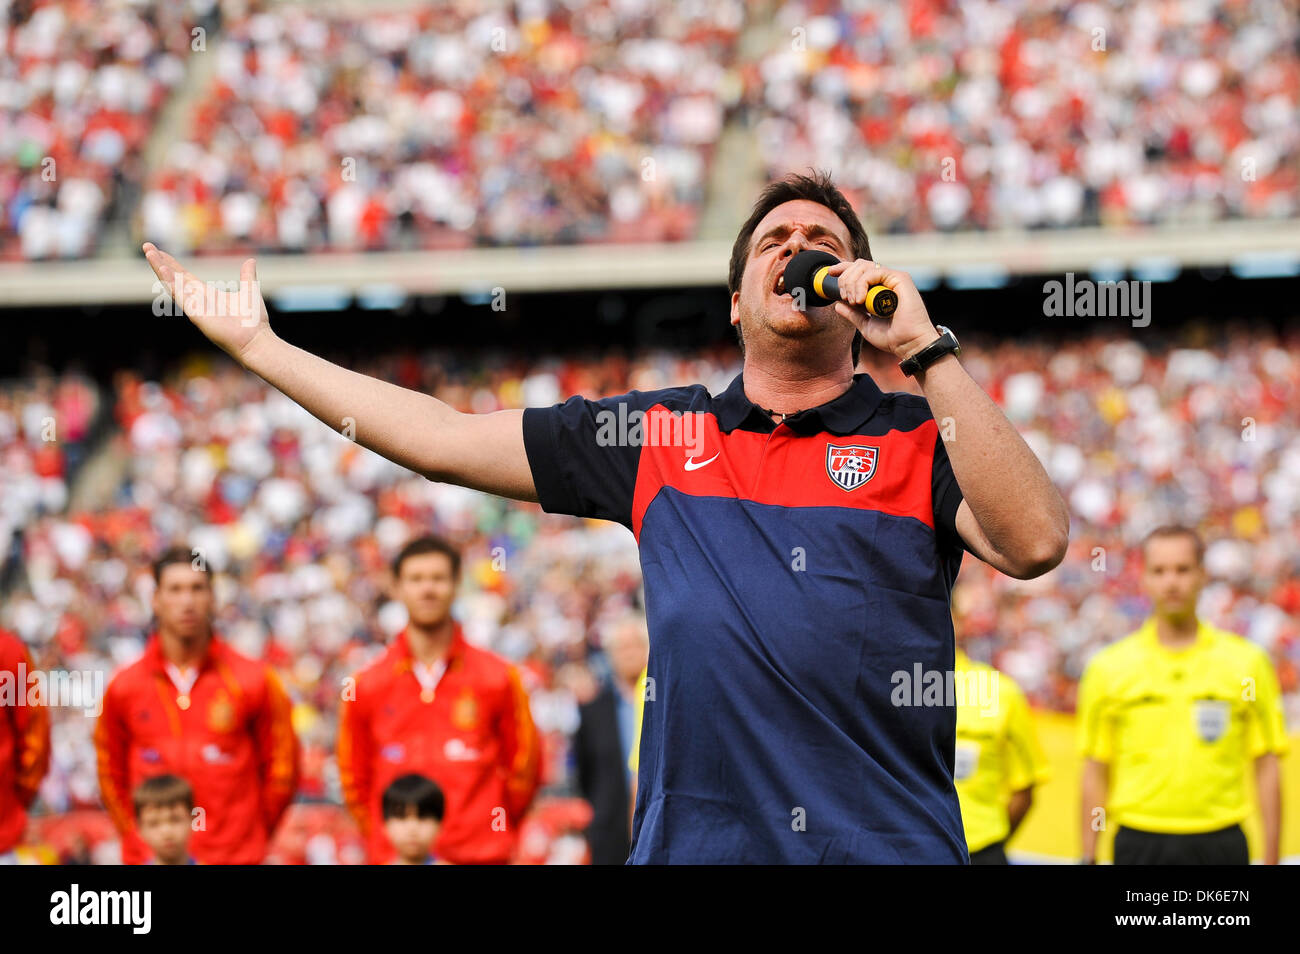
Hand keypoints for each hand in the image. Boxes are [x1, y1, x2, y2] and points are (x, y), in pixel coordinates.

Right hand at [143, 243, 274, 365]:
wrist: (256, 340)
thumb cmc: (253, 321)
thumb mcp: (249, 290)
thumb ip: (247, 276)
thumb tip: (250, 260)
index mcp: (207, 295)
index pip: (184, 277)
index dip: (172, 264)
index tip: (161, 252)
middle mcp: (198, 300)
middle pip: (174, 278)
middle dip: (160, 263)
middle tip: (147, 246)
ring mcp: (195, 307)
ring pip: (173, 284)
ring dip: (160, 269)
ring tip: (149, 252)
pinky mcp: (197, 314)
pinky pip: (181, 296)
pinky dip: (171, 283)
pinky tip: (163, 270)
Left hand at [822, 259, 939, 359]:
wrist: (908, 344)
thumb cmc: (892, 337)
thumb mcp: (865, 324)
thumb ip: (852, 313)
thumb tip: (837, 304)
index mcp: (879, 289)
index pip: (858, 270)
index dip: (843, 269)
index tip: (830, 273)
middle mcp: (886, 281)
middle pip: (858, 265)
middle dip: (845, 278)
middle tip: (845, 297)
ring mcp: (893, 278)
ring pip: (864, 266)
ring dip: (852, 282)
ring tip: (853, 300)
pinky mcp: (900, 278)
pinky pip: (875, 271)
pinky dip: (862, 283)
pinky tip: (860, 299)